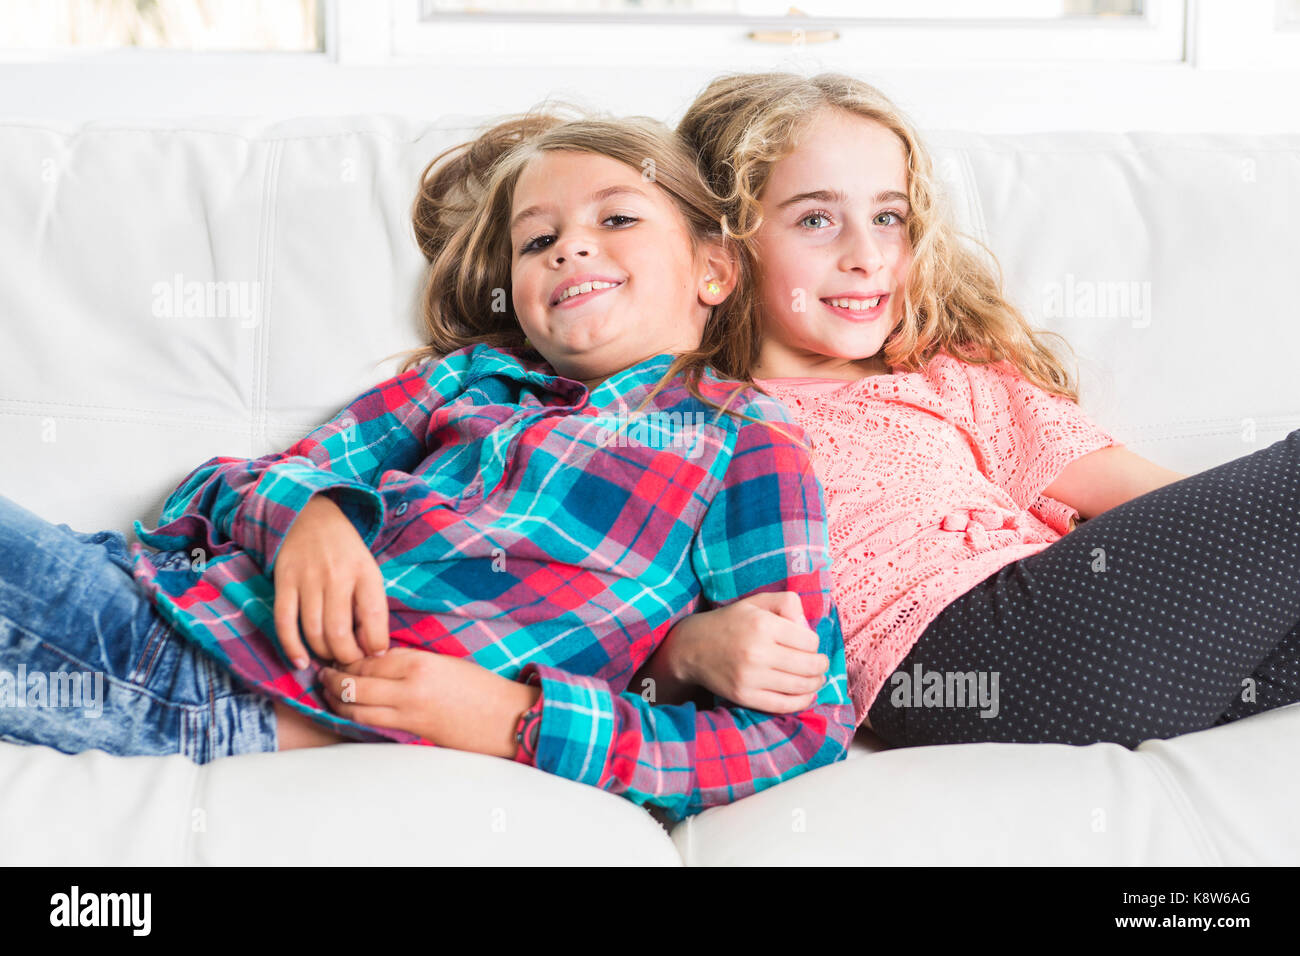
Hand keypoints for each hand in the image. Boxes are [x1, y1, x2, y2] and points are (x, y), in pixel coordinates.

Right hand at [273, 492, 389, 669]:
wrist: (310, 516)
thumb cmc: (345, 552)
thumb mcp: (368, 570)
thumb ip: (371, 605)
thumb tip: (373, 648)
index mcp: (365, 572)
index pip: (375, 616)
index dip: (376, 643)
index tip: (376, 654)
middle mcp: (337, 576)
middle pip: (339, 631)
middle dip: (346, 656)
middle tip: (349, 662)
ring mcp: (308, 579)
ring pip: (313, 631)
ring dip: (322, 653)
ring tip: (330, 658)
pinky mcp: (284, 582)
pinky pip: (284, 622)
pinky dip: (291, 647)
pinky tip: (301, 661)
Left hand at [319, 648, 535, 756]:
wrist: (504, 718)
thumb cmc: (479, 687)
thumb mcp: (444, 662)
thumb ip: (410, 662)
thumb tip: (376, 662)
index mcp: (419, 663)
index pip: (369, 659)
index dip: (348, 658)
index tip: (337, 656)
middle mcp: (409, 688)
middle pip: (356, 683)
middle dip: (334, 679)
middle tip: (322, 674)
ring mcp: (407, 714)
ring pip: (356, 708)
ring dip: (337, 700)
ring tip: (328, 692)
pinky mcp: (410, 733)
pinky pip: (371, 725)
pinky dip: (353, 717)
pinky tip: (347, 711)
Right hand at [665, 592, 828, 712]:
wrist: (692, 647)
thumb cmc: (731, 623)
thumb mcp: (757, 602)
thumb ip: (787, 603)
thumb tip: (809, 627)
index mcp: (763, 625)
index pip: (809, 641)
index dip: (814, 643)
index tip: (807, 643)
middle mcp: (758, 652)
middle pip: (810, 665)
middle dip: (821, 665)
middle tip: (820, 663)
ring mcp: (750, 677)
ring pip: (800, 686)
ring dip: (816, 683)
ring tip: (816, 678)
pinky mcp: (744, 696)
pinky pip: (783, 705)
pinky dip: (802, 702)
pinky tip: (807, 695)